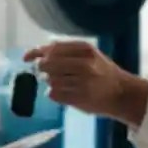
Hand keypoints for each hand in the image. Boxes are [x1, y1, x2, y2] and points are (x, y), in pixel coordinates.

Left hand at [23, 40, 147, 126]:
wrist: (122, 93)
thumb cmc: (102, 71)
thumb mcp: (89, 54)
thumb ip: (66, 50)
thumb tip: (40, 50)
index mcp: (86, 50)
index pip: (52, 48)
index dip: (36, 52)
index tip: (26, 58)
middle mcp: (84, 65)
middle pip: (48, 64)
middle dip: (42, 68)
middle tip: (44, 71)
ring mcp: (82, 83)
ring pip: (50, 80)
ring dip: (49, 82)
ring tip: (61, 82)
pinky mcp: (79, 99)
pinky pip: (54, 94)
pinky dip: (53, 93)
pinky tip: (63, 91)